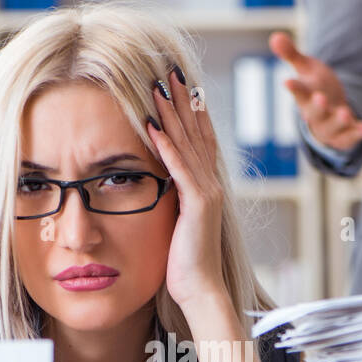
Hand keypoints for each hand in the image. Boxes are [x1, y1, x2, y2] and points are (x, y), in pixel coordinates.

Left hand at [146, 65, 226, 310]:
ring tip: (158, 86)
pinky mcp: (197, 206)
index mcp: (206, 187)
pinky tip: (151, 126)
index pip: (200, 140)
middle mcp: (211, 185)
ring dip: (172, 114)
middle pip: (196, 133)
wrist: (202, 289)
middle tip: (170, 71)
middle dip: (182, 101)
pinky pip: (179, 169)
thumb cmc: (186, 264)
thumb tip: (159, 186)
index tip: (180, 86)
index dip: (191, 112)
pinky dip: (165, 147)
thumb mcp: (178, 223)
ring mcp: (206, 193)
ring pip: (187, 144)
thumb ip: (174, 201)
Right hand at [269, 31, 361, 151]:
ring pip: (332, 127)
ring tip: (345, 113)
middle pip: (314, 113)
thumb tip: (275, 36)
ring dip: (338, 121)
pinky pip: (350, 137)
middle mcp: (316, 114)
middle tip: (320, 98)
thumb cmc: (316, 88)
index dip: (294, 87)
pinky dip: (357, 134)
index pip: (298, 92)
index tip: (287, 81)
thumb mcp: (306, 69)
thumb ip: (292, 55)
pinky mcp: (345, 135)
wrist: (329, 115)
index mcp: (305, 97)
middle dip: (317, 107)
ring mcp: (330, 126)